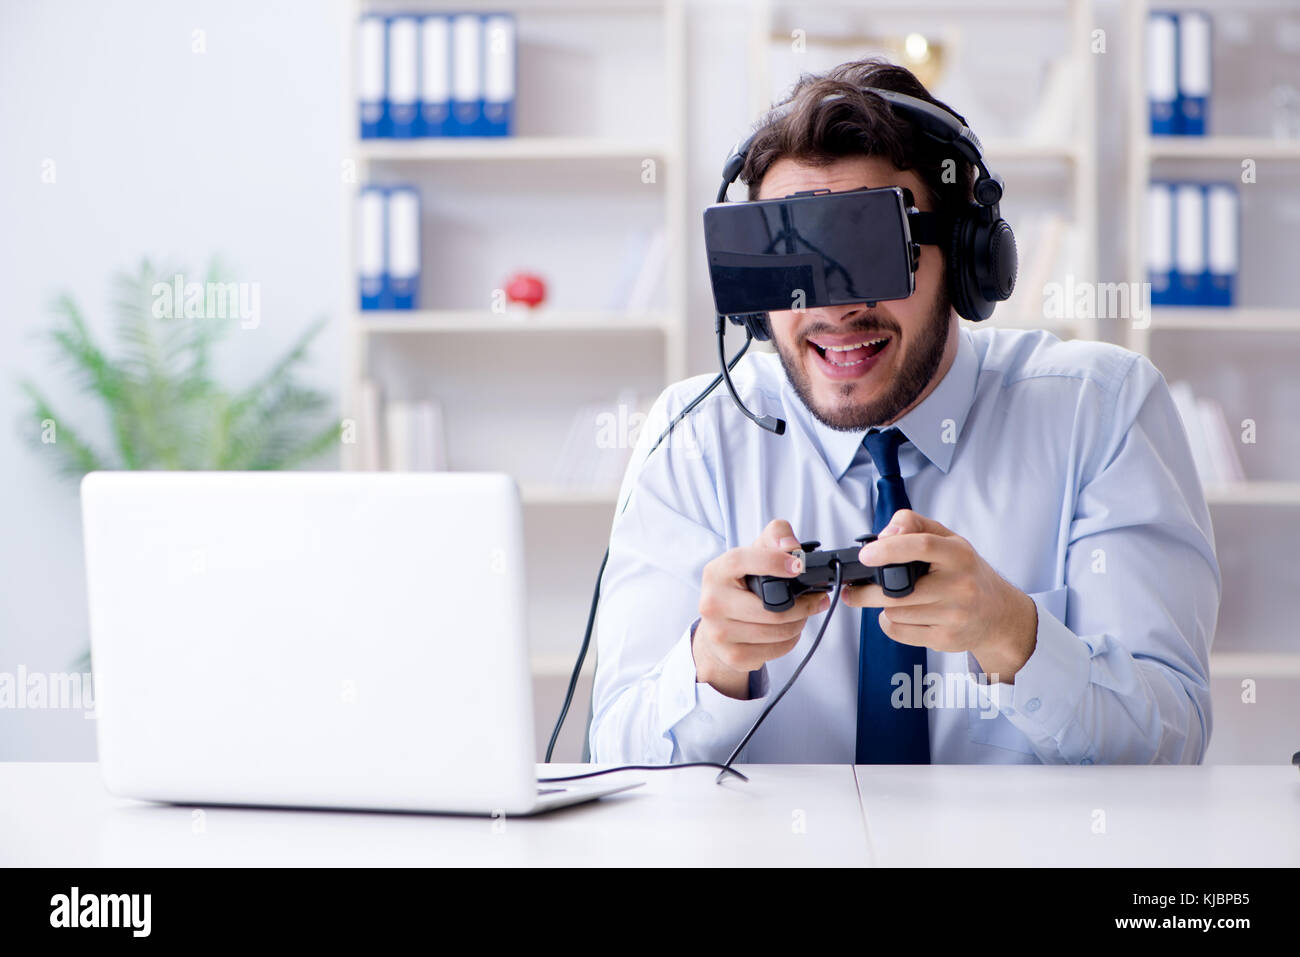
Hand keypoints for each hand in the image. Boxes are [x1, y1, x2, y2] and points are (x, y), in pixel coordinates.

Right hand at [693, 519, 830, 699]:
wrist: (717, 629)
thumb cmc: (740, 588)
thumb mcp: (753, 556)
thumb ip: (775, 537)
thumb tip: (791, 546)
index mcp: (715, 572)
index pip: (741, 561)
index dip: (772, 562)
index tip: (799, 566)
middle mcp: (711, 603)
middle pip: (770, 609)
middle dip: (802, 605)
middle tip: (817, 599)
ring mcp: (719, 633)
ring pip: (777, 632)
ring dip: (799, 623)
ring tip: (802, 614)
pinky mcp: (732, 656)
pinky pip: (775, 650)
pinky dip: (790, 641)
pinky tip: (788, 631)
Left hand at [845, 510, 1037, 682]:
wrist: (999, 614)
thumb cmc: (967, 573)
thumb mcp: (949, 540)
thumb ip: (914, 525)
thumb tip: (883, 534)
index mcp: (958, 554)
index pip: (922, 545)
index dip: (889, 548)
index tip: (866, 555)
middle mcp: (959, 585)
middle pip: (897, 591)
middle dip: (867, 590)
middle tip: (853, 588)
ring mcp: (954, 615)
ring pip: (895, 612)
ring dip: (885, 606)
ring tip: (895, 599)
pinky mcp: (946, 639)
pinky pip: (899, 632)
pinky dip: (890, 623)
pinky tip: (902, 615)